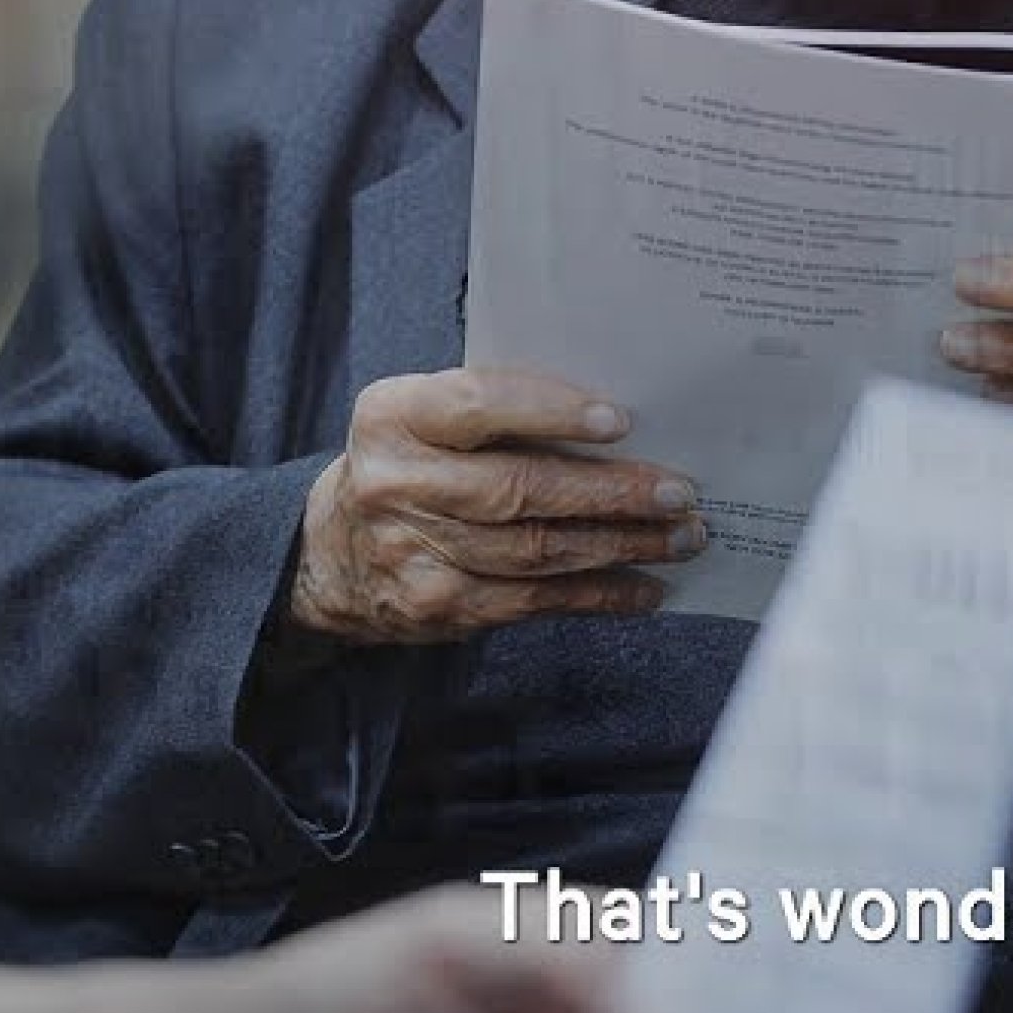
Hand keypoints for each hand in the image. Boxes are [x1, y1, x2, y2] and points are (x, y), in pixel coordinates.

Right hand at [287, 368, 703, 642]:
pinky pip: (534, 601)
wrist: (332, 553)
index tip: (620, 420)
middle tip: (678, 493)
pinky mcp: (439, 607)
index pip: (479, 405)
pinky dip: (599, 595)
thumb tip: (615, 423)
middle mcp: (396, 483)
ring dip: (621, 546)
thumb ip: (497, 407)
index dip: (552, 412)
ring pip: (536, 551)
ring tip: (680, 536)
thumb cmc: (410, 464)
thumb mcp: (426, 417)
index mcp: (393, 415)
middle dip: (611, 493)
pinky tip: (644, 587)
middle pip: (520, 489)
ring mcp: (414, 552)